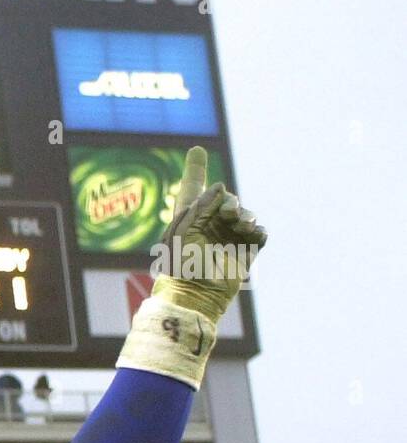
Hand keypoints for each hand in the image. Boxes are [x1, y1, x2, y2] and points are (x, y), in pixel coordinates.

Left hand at [153, 146, 266, 322]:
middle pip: (228, 199)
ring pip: (246, 214)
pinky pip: (259, 233)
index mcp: (190, 219)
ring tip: (239, 227)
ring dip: (244, 217)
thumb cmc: (182, 263)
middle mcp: (211, 225)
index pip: (194, 190)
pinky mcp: (246, 250)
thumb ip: (201, 204)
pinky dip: (257, 231)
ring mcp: (229, 237)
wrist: (198, 291)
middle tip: (227, 214)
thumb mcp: (185, 229)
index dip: (195, 169)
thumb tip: (220, 186)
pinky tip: (250, 236)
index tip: (196, 151)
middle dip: (229, 203)